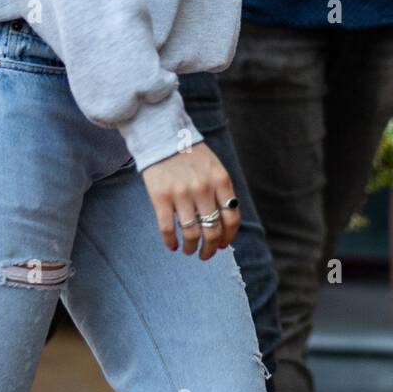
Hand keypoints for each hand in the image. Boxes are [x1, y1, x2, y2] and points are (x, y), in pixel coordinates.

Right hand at [141, 141, 239, 259]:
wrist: (164, 136)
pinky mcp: (160, 197)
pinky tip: (172, 245)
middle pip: (213, 231)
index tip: (223, 245)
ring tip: (189, 250)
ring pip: (191, 233)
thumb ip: (221, 192)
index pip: (232, 218)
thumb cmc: (191, 155)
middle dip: (210, 249)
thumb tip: (223, 226)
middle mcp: (203, 189)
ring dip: (191, 248)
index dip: (228, 237)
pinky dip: (170, 242)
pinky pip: (167, 229)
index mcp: (220, 181)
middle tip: (205, 255)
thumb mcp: (214, 168)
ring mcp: (181, 194)